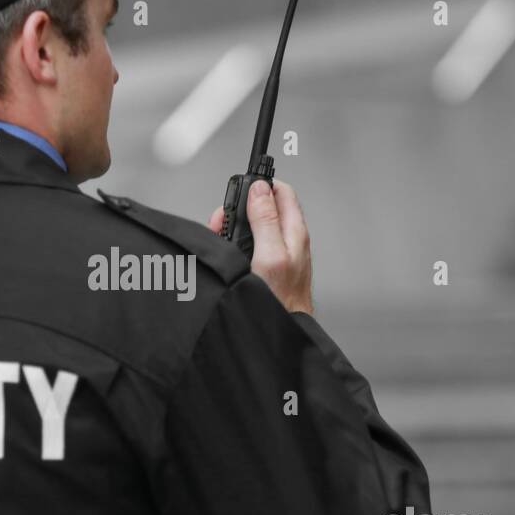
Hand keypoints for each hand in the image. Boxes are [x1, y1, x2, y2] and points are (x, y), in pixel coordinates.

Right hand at [208, 179, 313, 315]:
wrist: (280, 329)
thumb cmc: (281, 300)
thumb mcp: (271, 254)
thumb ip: (266, 220)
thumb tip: (260, 189)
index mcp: (294, 231)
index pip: (281, 191)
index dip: (260, 185)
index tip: (240, 190)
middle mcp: (287, 239)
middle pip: (263, 207)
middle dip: (239, 209)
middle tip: (222, 220)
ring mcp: (277, 252)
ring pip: (252, 226)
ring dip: (232, 228)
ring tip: (219, 237)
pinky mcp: (266, 265)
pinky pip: (248, 245)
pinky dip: (233, 245)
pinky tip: (225, 253)